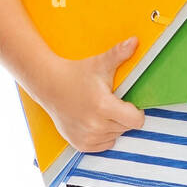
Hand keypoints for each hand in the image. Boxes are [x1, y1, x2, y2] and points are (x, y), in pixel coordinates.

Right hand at [38, 37, 145, 152]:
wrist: (49, 84)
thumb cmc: (76, 73)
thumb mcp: (100, 63)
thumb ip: (120, 54)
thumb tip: (135, 41)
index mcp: (104, 106)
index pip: (136, 120)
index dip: (136, 111)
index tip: (128, 102)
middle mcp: (96, 126)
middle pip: (126, 127)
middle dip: (123, 116)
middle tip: (110, 102)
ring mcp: (87, 137)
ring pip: (115, 135)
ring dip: (113, 125)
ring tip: (100, 110)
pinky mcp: (80, 144)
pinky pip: (104, 144)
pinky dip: (102, 135)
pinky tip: (94, 120)